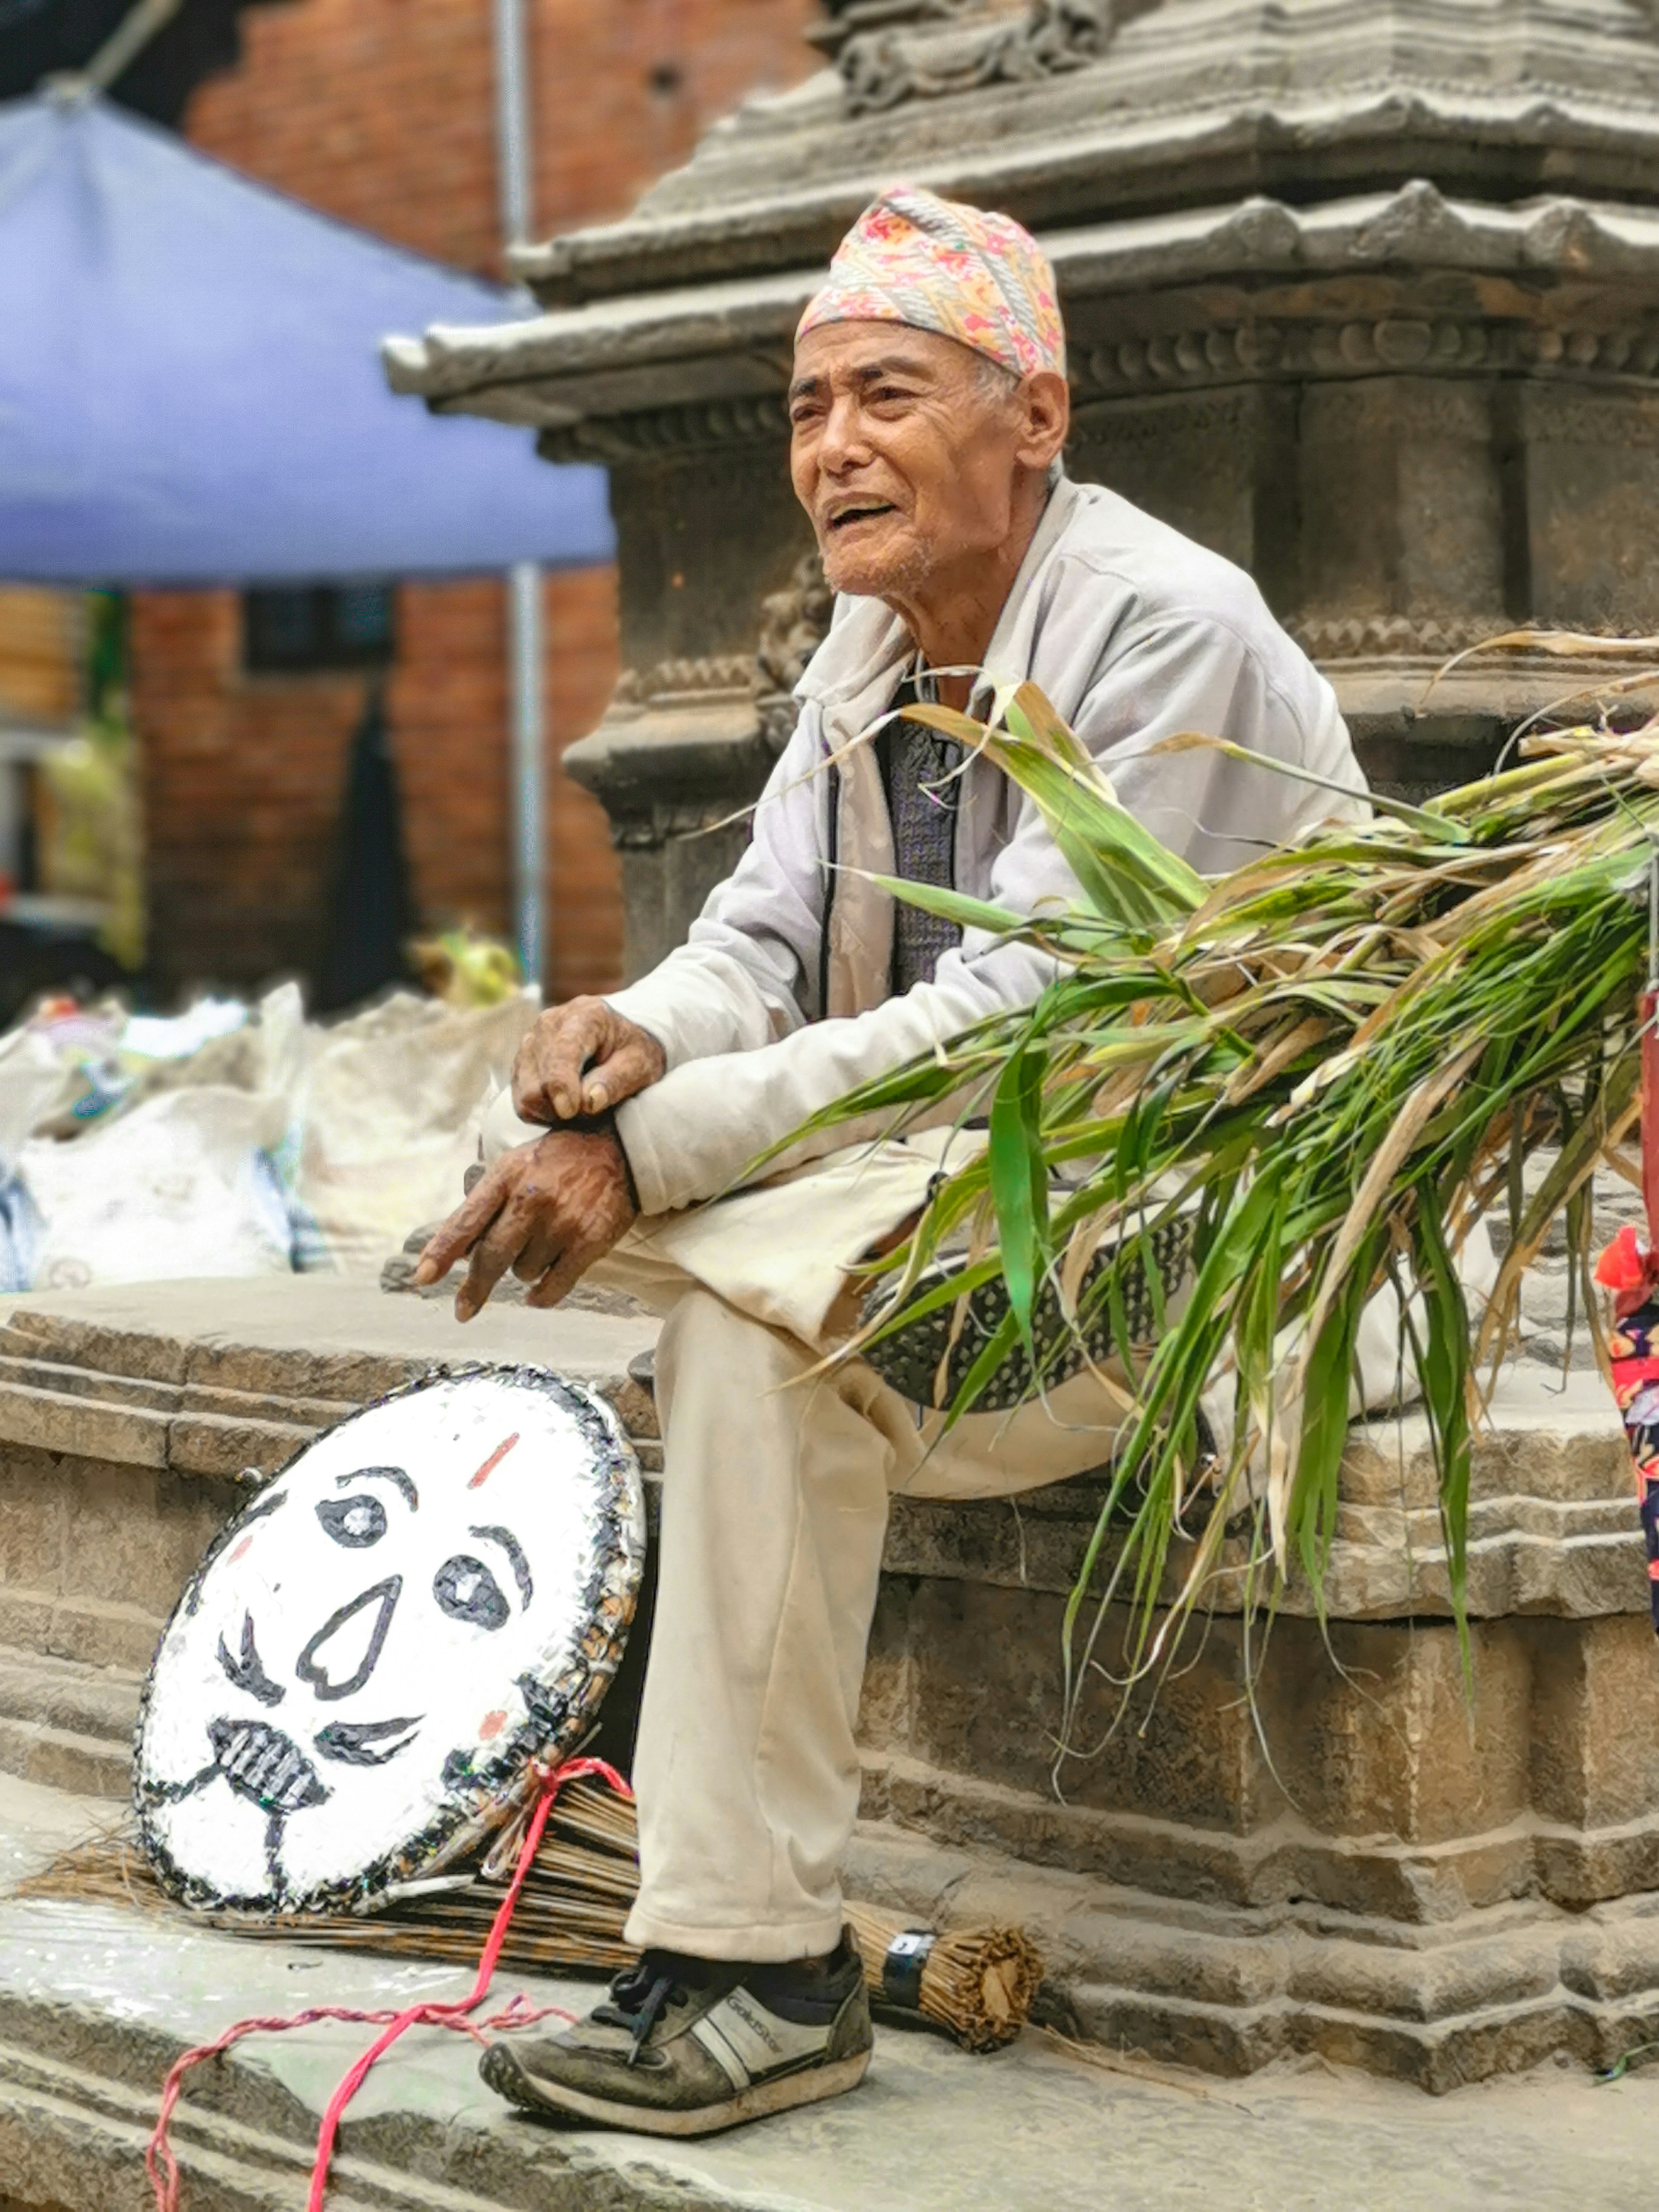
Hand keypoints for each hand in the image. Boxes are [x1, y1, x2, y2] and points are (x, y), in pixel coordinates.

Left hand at [413, 1124, 636, 1320]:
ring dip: (524, 1269)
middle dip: (475, 1287)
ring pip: (523, 1272)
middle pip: (491, 1257)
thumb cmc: (559, 1161)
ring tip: (541, 1245)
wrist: (619, 1150)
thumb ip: (486, 1204)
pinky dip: (541, 1296)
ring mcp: (562, 1221)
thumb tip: (457, 1252)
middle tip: (464, 1309)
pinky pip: (553, 1287)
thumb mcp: (516, 1166)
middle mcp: (532, 1198)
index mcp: (507, 1176)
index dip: (441, 1252)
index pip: (466, 1220)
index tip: (423, 1278)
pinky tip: (537, 1293)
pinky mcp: (589, 1242)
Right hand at [512, 997, 665, 1123]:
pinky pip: (522, 1103)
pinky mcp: (520, 1063)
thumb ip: (616, 1081)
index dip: (561, 1085)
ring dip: (553, 1113)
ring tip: (581, 1107)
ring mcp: (530, 1042)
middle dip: (565, 1107)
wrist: (618, 1042)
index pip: (562, 1053)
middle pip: (539, 1082)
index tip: (570, 1111)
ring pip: (526, 1096)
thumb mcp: (641, 1065)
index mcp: (585, 1015)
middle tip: (594, 1110)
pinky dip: (543, 1113)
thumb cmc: (633, 1053)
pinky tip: (566, 1105)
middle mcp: (549, 1023)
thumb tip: (588, 1102)